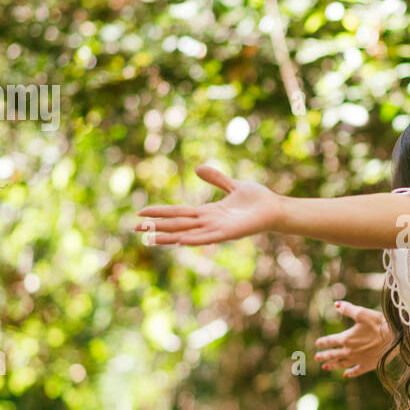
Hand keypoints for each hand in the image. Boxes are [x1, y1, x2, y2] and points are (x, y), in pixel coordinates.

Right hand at [134, 164, 282, 245]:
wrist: (275, 208)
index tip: (140, 213)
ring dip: (169, 236)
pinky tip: (180, 240)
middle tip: (134, 228)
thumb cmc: (257, 200)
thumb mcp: (232, 185)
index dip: (160, 213)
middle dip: (156, 226)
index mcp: (208, 212)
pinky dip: (194, 238)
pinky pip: (208, 237)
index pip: (178, 213)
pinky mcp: (229, 232)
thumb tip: (197, 169)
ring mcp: (217, 229)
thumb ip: (216, 178)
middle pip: (177, 224)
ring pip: (187, 233)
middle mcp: (209, 222)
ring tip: (150, 239)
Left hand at [314, 300, 392, 376]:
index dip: (323, 342)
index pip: (331, 341)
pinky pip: (356, 371)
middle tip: (316, 358)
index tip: (317, 343)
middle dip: (324, 356)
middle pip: (333, 354)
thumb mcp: (362, 313)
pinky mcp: (368, 365)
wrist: (395, 339)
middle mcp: (350, 351)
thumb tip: (336, 304)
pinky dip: (350, 373)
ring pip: (342, 363)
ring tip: (325, 367)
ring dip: (332, 365)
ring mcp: (358, 360)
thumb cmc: (379, 324)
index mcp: (346, 338)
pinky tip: (345, 375)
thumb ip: (347, 309)